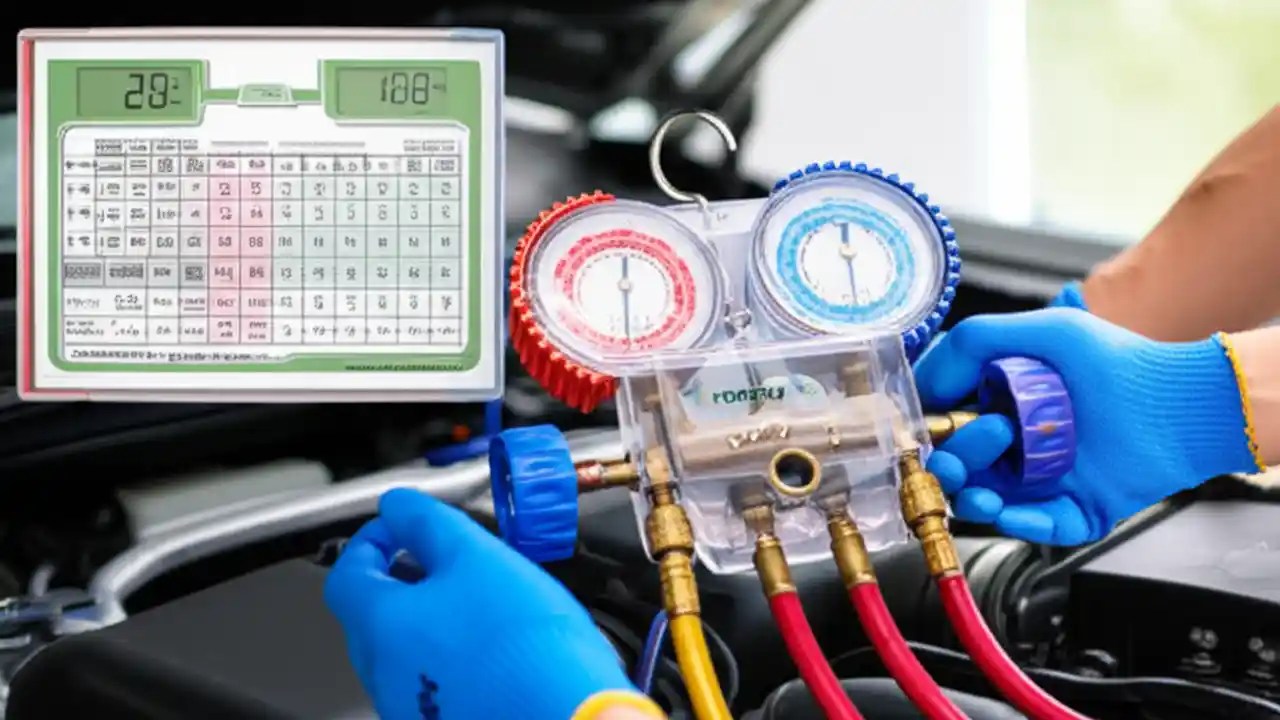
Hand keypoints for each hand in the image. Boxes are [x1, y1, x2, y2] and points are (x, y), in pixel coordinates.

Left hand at [325, 488, 655, 719]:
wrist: (566, 714)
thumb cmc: (524, 644)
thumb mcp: (477, 557)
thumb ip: (428, 524)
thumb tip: (398, 506)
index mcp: (380, 625)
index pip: (347, 573)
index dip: (372, 541)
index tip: (401, 526)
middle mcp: (382, 673)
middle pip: (371, 615)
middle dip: (403, 579)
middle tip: (442, 561)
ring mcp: (408, 705)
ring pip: (402, 651)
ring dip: (430, 621)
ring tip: (478, 605)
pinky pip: (430, 682)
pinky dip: (450, 657)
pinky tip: (491, 649)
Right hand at [917, 309, 1257, 544]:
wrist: (1179, 405)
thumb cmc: (1121, 364)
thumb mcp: (1044, 331)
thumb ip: (973, 340)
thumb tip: (923, 378)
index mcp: (1003, 403)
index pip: (946, 422)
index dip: (931, 428)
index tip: (922, 428)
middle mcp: (1018, 444)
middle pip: (959, 467)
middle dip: (954, 460)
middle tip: (988, 436)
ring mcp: (1043, 479)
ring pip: (986, 502)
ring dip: (974, 498)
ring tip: (986, 488)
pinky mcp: (1071, 511)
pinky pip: (1035, 526)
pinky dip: (1021, 522)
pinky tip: (1015, 510)